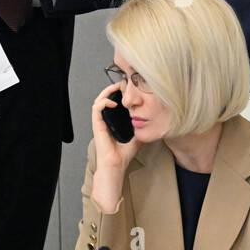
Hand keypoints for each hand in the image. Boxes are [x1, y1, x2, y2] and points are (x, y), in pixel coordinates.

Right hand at [89, 82, 140, 214]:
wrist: (116, 166)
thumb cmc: (123, 155)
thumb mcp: (137, 138)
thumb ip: (142, 130)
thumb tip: (152, 124)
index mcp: (112, 122)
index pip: (113, 102)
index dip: (119, 93)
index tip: (128, 88)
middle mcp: (105, 120)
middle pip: (105, 98)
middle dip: (113, 88)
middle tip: (123, 84)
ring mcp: (100, 122)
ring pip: (99, 99)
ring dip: (107, 91)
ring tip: (117, 88)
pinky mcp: (97, 125)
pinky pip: (96, 107)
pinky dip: (104, 102)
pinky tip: (114, 103)